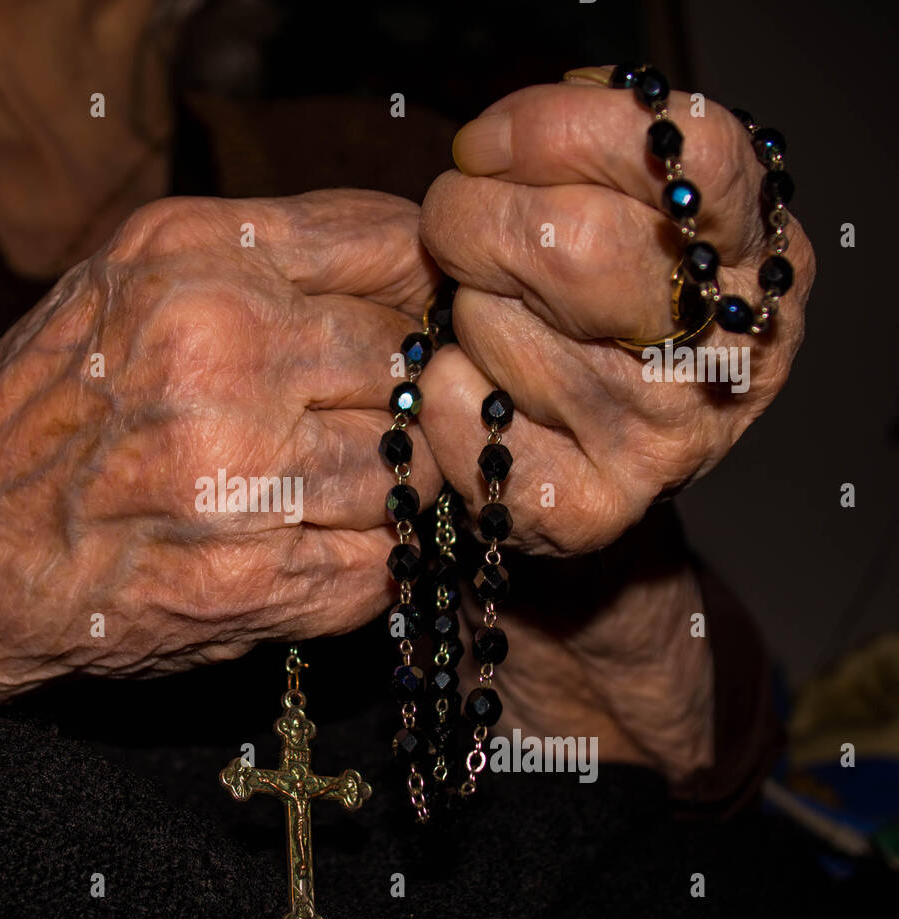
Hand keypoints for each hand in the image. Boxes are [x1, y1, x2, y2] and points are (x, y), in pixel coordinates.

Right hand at [0, 191, 441, 709]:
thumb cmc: (45, 409)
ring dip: (383, 490)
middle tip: (355, 425)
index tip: (411, 327)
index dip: (421, 295)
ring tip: (314, 491)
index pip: (397, 247)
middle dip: (402, 401)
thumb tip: (419, 276)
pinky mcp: (249, 584)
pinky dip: (358, 560)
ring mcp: (237, 476)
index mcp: (193, 259)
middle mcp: (218, 354)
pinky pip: (381, 562)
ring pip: (408, 472)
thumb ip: (270, 257)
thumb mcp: (131, 281)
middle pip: (413, 366)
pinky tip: (299, 547)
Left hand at [418, 67, 814, 555]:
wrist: (607, 461)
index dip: (559, 131)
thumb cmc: (606, 312)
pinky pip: (462, 412)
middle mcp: (728, 348)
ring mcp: (664, 438)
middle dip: (474, 220)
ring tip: (494, 323)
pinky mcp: (589, 508)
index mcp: (756, 251)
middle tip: (454, 224)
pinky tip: (476, 389)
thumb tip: (502, 143)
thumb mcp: (636, 212)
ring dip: (462, 312)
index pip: (683, 154)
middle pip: (571, 243)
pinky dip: (442, 391)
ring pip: (497, 327)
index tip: (483, 144)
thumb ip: (595, 154)